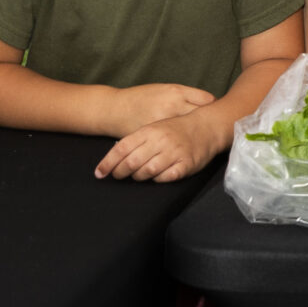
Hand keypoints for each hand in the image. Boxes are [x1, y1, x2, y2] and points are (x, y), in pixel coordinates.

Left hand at [97, 106, 231, 181]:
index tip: (99, 174)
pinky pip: (165, 177)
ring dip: (138, 177)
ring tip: (138, 176)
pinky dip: (157, 179)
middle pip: (131, 162)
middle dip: (120, 172)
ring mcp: (174, 152)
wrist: (207, 126)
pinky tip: (156, 176)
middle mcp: (161, 141)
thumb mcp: (155, 127)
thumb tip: (115, 156)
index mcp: (150, 130)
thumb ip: (137, 140)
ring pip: (146, 172)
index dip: (108, 163)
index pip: (122, 148)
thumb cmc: (177, 128)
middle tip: (118, 176)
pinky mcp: (186, 164)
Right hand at [102, 81, 212, 134]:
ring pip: (191, 130)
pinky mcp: (157, 137)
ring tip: (205, 137)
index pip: (206, 100)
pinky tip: (187, 144)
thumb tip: (207, 102)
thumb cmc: (141, 98)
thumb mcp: (165, 90)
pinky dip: (183, 143)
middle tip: (217, 126)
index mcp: (176, 93)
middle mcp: (173, 107)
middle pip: (202, 115)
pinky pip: (176, 142)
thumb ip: (185, 95)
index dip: (215, 106)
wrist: (115, 110)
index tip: (219, 111)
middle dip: (210, 121)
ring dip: (199, 134)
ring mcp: (165, 123)